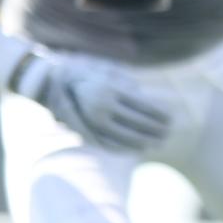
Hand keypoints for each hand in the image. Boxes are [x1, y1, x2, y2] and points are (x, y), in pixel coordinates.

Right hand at [14, 50, 174, 153]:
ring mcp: (92, 120)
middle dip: (155, 130)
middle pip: (137, 123)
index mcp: (111, 90)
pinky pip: (108, 143)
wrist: (50, 82)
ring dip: (144, 141)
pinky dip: (125, 147)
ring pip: (125, 136)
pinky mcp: (84, 130)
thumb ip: (129, 86)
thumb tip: (152, 101)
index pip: (144, 107)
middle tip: (168, 133)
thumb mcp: (108, 73)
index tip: (171, 119)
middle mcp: (102, 106)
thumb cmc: (86, 75)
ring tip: (157, 143)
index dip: (160, 115)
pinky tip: (138, 148)